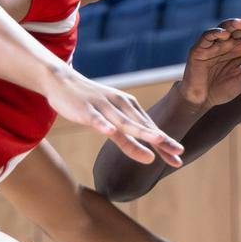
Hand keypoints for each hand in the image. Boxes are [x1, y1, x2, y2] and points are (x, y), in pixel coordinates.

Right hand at [45, 68, 183, 165]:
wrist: (62, 81)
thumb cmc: (91, 104)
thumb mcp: (112, 122)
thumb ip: (127, 139)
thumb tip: (148, 157)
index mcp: (129, 108)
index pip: (150, 129)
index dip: (164, 145)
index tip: (178, 160)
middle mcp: (121, 106)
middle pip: (143, 126)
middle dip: (161, 140)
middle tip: (178, 152)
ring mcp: (104, 106)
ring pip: (124, 121)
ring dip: (141, 131)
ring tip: (157, 140)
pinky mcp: (86, 109)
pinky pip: (95, 118)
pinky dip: (102, 124)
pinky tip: (109, 132)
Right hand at [180, 19, 240, 106]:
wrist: (202, 100)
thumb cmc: (223, 88)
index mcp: (240, 47)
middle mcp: (228, 42)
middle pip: (240, 26)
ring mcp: (214, 44)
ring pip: (224, 27)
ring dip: (233, 23)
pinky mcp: (200, 48)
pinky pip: (207, 36)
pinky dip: (215, 33)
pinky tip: (224, 34)